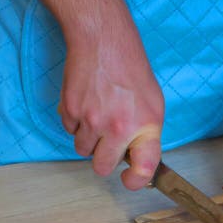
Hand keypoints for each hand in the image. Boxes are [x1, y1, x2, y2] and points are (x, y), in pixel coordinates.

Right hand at [58, 4, 163, 189]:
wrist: (104, 42)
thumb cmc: (131, 70)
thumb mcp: (153, 104)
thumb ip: (146, 134)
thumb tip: (138, 158)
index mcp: (146, 126)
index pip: (144, 168)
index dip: (136, 181)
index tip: (129, 179)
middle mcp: (119, 128)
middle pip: (101, 167)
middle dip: (103, 158)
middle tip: (109, 141)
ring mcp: (92, 120)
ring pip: (83, 149)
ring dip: (89, 138)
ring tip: (98, 114)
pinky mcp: (71, 110)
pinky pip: (69, 130)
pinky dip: (75, 122)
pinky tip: (87, 102)